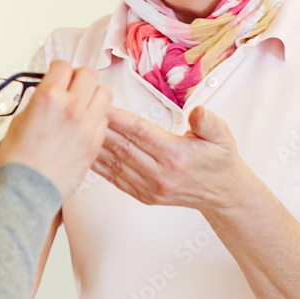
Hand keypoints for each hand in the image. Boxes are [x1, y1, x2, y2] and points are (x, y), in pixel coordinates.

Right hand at [0, 60, 111, 199]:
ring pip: (104, 93)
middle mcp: (71, 107)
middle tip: (70, 87)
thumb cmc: (16, 161)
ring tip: (81, 105)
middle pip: (89, 74)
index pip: (63, 65)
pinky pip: (104, 120)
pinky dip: (96, 118)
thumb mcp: (20, 119)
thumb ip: (40, 100)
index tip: (56, 76)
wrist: (24, 192)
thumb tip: (50, 93)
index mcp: (48, 97)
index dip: (58, 70)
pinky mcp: (94, 144)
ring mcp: (86, 126)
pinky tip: (83, 126)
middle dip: (78, 77)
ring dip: (93, 94)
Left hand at [91, 106, 252, 214]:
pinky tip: (85, 153)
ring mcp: (150, 188)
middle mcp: (160, 174)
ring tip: (75, 130)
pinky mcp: (144, 196)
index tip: (101, 103)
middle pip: (122, 147)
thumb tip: (199, 112)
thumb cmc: (219, 160)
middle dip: (99, 127)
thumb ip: (209, 122)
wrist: (223, 194)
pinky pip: (115, 179)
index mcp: (176, 156)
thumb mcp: (222, 136)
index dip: (119, 117)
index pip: (141, 132)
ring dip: (94, 146)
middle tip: (80, 110)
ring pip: (114, 164)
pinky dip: (99, 165)